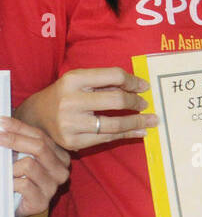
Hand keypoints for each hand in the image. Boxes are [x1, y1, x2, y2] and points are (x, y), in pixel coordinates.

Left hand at [1, 117, 69, 216]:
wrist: (11, 207)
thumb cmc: (16, 178)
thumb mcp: (20, 156)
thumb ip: (19, 141)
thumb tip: (4, 124)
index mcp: (59, 157)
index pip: (41, 136)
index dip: (19, 128)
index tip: (2, 122)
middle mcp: (61, 171)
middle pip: (39, 147)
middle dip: (15, 140)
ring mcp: (53, 188)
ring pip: (29, 165)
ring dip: (10, 167)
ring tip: (4, 172)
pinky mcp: (41, 203)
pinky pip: (23, 184)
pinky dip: (10, 182)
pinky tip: (8, 185)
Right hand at [16, 68, 156, 149]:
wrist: (35, 117)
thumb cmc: (65, 95)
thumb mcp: (79, 81)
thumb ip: (105, 82)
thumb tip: (139, 87)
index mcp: (73, 80)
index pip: (113, 76)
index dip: (133, 81)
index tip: (144, 86)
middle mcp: (70, 101)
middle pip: (117, 100)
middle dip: (136, 103)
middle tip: (146, 104)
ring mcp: (71, 123)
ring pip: (115, 124)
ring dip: (138, 122)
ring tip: (152, 120)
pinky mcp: (73, 141)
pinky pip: (107, 138)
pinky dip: (127, 134)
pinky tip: (139, 132)